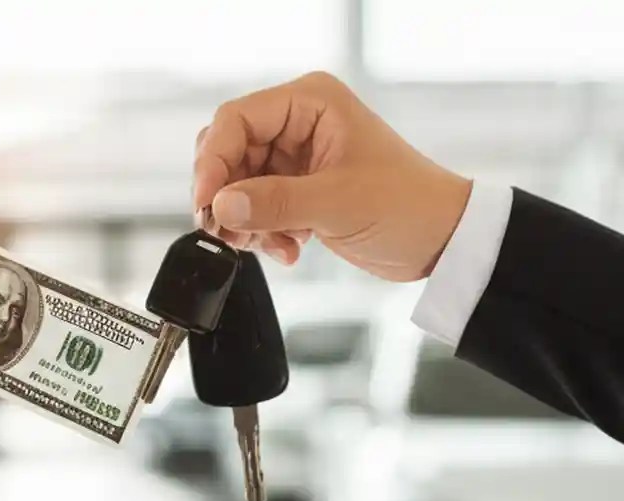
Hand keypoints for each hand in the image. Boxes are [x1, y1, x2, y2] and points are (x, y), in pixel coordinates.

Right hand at [192, 71, 472, 281]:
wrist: (442, 240)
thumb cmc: (410, 205)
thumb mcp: (338, 203)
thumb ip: (274, 203)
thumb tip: (221, 206)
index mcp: (310, 103)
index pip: (236, 120)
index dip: (213, 161)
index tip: (206, 202)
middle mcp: (298, 123)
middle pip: (229, 151)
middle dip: (224, 195)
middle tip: (224, 231)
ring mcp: (295, 157)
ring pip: (236, 184)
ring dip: (241, 220)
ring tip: (262, 245)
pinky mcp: (296, 189)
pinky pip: (253, 207)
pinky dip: (260, 232)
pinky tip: (287, 248)